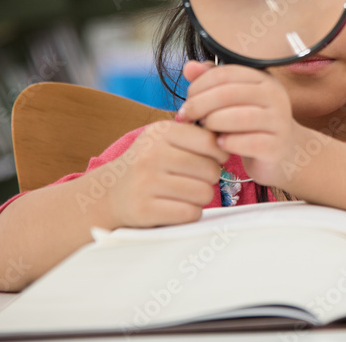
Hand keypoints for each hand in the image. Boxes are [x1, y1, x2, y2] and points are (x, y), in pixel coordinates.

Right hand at [102, 120, 227, 227]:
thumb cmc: (150, 164)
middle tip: (195, 179)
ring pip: (204, 193)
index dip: (218, 154)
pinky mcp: (145, 209)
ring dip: (201, 197)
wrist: (111, 192)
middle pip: (211, 170)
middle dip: (210, 178)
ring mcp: (146, 182)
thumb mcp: (167, 139)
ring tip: (186, 192)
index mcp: (162, 132)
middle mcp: (152, 154)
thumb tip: (234, 137)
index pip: (211, 142)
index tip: (210, 159)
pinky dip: (191, 213)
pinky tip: (178, 206)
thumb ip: (197, 135)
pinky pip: (190, 213)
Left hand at [179, 61, 307, 189]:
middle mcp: (275, 95)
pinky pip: (248, 143)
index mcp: (263, 78)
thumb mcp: (233, 98)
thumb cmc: (251, 123)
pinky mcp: (276, 146)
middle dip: (200, 105)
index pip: (226, 73)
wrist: (282, 152)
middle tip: (187, 115)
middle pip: (229, 93)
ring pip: (239, 117)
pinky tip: (220, 143)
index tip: (188, 98)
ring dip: (213, 123)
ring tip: (205, 128)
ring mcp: (279, 121)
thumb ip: (212, 81)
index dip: (200, 84)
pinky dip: (228, 143)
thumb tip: (189, 68)